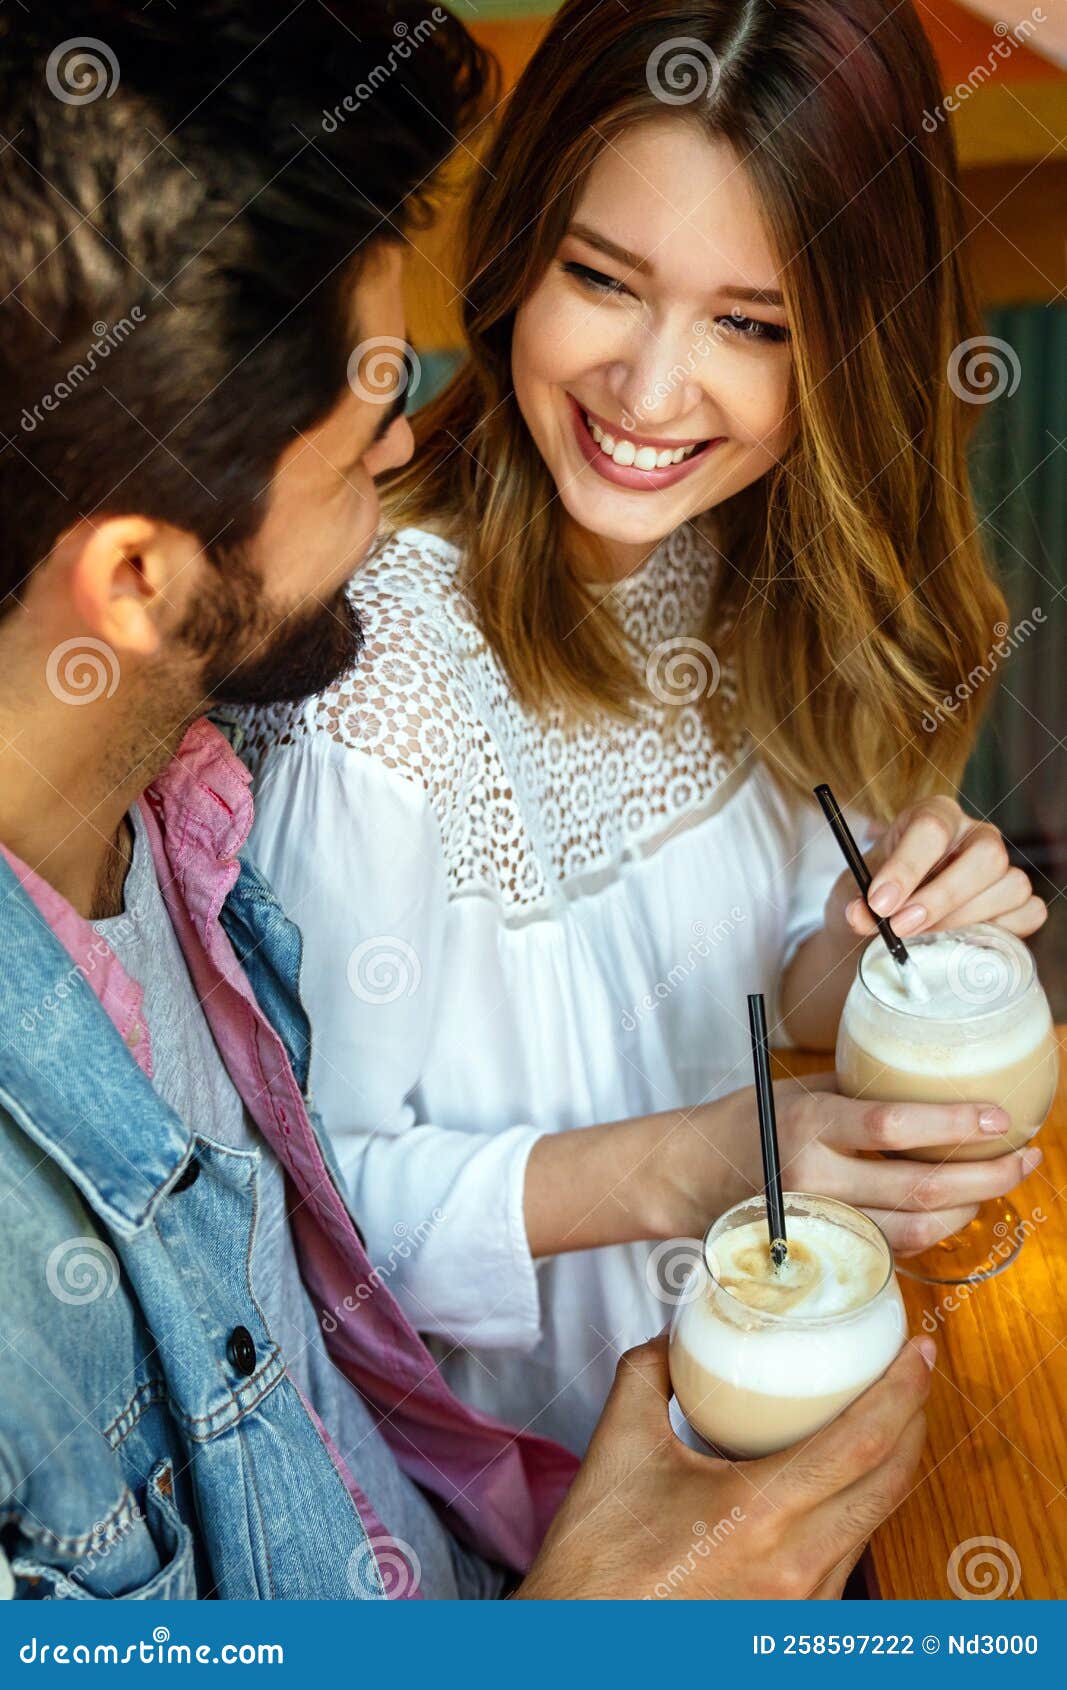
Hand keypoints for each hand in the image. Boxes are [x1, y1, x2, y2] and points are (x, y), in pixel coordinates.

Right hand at [515, 1334, 933, 1599]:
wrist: (581, 1648)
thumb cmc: (596, 1565)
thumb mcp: (617, 1449)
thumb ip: (647, 1375)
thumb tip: (674, 1337)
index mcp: (760, 1514)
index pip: (864, 1443)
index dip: (903, 1390)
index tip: (917, 1351)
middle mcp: (796, 1566)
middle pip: (892, 1482)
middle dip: (914, 1419)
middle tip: (911, 1373)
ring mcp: (802, 1604)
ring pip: (873, 1522)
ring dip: (889, 1466)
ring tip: (881, 1419)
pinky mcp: (795, 1627)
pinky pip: (846, 1556)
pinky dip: (855, 1509)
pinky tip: (837, 1484)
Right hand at [658, 1078, 1040, 1254]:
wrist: (692, 1177)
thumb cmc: (754, 1121)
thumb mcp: (803, 1092)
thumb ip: (863, 1099)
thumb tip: (945, 1097)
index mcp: (808, 1124)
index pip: (891, 1125)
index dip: (952, 1124)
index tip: (999, 1116)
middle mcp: (813, 1179)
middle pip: (919, 1188)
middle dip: (986, 1175)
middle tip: (1024, 1156)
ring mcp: (818, 1225)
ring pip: (916, 1230)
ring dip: (970, 1207)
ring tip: (1000, 1179)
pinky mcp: (823, 1255)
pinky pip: (895, 1249)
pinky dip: (934, 1228)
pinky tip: (956, 1205)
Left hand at [825, 795, 1045, 945]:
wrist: (890, 914)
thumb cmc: (877, 893)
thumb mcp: (856, 892)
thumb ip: (857, 902)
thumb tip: (862, 916)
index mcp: (935, 815)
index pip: (932, 828)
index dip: (907, 867)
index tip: (879, 903)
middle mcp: (975, 833)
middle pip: (985, 856)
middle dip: (942, 898)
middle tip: (901, 927)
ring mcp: (1002, 865)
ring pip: (1010, 886)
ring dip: (965, 919)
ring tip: (923, 937)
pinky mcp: (1018, 899)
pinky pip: (1030, 913)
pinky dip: (1001, 932)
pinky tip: (962, 940)